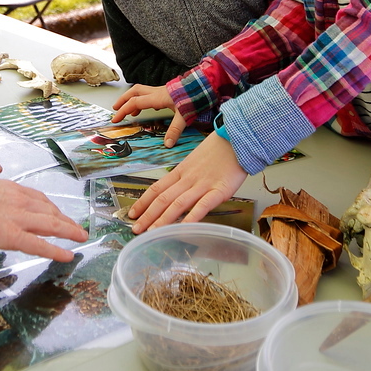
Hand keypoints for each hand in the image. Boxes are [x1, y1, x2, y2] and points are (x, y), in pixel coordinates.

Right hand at [0, 160, 86, 260]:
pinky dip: (57, 250)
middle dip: (64, 219)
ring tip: (81, 237)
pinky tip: (68, 254)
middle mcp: (17, 200)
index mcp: (6, 188)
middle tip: (76, 227)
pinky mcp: (11, 235)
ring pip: (51, 225)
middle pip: (48, 210)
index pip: (35, 197)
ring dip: (68, 231)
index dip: (49, 206)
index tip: (57, 211)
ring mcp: (16, 217)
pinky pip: (40, 244)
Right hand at [110, 84, 187, 144]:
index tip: (116, 119)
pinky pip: (149, 93)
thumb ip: (175, 129)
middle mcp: (157, 92)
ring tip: (130, 111)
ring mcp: (161, 90)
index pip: (135, 102)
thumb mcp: (184, 116)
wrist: (202, 84)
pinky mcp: (167, 90)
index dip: (123, 110)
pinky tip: (147, 108)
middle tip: (115, 110)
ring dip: (132, 99)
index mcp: (157, 97)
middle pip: (134, 92)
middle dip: (122, 100)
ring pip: (141, 91)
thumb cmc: (193, 97)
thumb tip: (168, 144)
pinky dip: (143, 100)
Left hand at [127, 133, 246, 232]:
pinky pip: (202, 206)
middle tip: (136, 229)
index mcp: (181, 171)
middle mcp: (187, 179)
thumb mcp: (196, 161)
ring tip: (151, 232)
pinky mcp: (219, 190)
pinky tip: (183, 229)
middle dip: (147, 216)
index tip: (132, 213)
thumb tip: (176, 191)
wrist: (237, 138)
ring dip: (162, 220)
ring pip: (178, 204)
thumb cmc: (219, 150)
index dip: (143, 202)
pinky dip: (192, 218)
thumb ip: (186, 177)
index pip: (156, 188)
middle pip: (162, 199)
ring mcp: (203, 185)